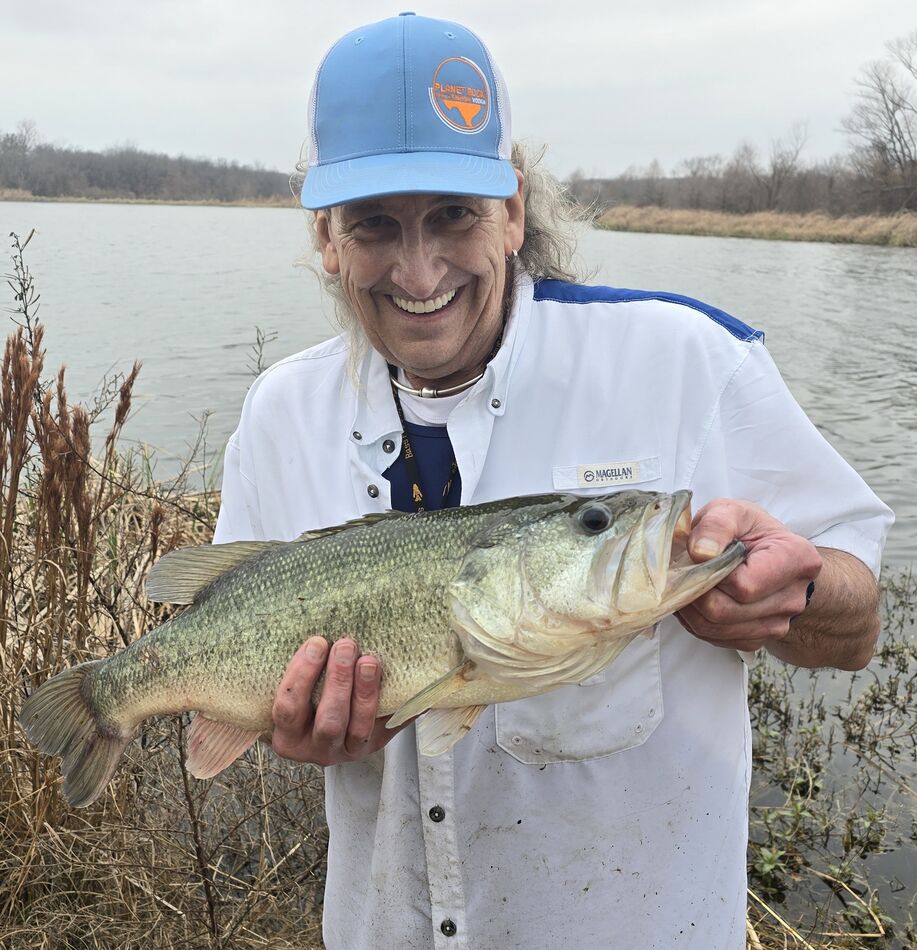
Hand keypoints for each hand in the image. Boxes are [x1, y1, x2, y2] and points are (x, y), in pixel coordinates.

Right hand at [270, 636, 401, 765]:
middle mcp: (317, 749)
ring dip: (366, 692)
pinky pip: (389, 726)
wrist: (324, 724)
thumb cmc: (305, 698)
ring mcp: (348, 750)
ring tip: (370, 661)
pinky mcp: (376, 744)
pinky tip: (404, 683)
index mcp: (288, 737)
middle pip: (329, 722)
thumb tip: (319, 635)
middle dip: (339, 682)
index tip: (317, 642)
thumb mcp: (294, 690)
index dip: (302, 675)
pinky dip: (398, 705)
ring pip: (359, 728)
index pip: (289, 708)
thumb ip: (303, 669)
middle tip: (346, 645)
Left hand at [676, 498, 821, 652]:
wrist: (765, 554)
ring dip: (689, 608)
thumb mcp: (732, 512)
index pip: (744, 585)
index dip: (711, 574)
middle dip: (693, 591)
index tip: (699, 556)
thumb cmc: (748, 530)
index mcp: (796, 559)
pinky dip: (695, 620)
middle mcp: (793, 598)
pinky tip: (695, 599)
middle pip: (725, 611)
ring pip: (714, 629)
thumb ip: (716, 525)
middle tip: (682, 572)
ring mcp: (778, 624)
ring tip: (685, 583)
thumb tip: (701, 553)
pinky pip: (715, 638)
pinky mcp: (758, 638)